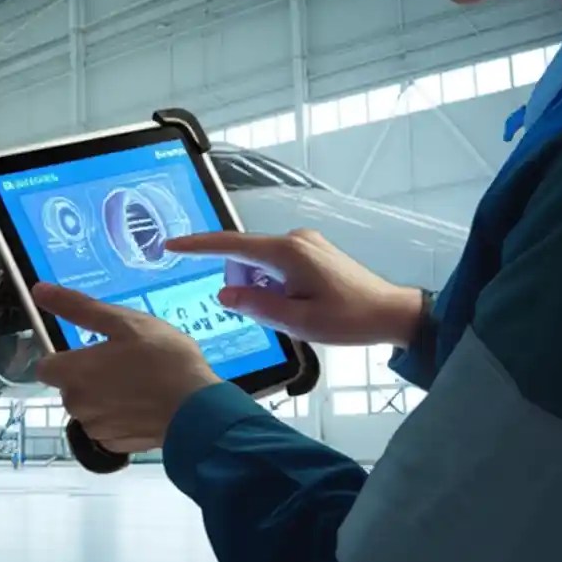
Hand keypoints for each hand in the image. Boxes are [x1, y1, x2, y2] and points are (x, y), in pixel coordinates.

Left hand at [32, 283, 222, 453]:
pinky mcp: (115, 446)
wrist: (198, 409)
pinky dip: (119, 418)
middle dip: (88, 376)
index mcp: (73, 373)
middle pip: (69, 387)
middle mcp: (76, 405)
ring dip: (103, 398)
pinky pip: (107, 428)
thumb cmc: (163, 358)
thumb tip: (39, 290)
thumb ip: (78, 308)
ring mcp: (95, 429)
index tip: (92, 351)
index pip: (45, 366)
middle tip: (125, 364)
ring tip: (138, 385)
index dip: (65, 357)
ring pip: (88, 409)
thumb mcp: (124, 322)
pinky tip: (144, 407)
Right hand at [165, 228, 423, 346]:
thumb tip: (224, 293)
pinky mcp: (312, 250)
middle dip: (246, 287)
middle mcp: (294, 239)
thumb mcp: (298, 322)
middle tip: (279, 316)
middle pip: (246, 260)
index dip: (198, 246)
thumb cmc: (347, 319)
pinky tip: (300, 303)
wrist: (391, 312)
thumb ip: (257, 306)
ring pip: (261, 266)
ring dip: (264, 289)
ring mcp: (304, 242)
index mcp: (287, 253)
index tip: (171, 246)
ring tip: (296, 312)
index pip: (231, 245)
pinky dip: (276, 285)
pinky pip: (276, 266)